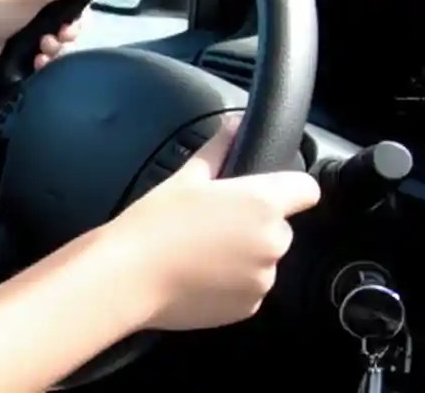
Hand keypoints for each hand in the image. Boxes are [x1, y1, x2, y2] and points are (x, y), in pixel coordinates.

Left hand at [0, 0, 99, 76]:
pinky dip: (46, 58)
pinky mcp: (27, 47)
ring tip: (44, 50)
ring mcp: (31, 25)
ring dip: (56, 46)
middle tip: (65, 36)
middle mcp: (36, 0)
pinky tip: (38, 63)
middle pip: (69, 13)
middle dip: (70, 28)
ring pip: (60, 36)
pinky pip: (48, 52)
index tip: (83, 7)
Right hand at [102, 114, 320, 330]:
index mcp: (261, 203)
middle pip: (279, 227)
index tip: (258, 194)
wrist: (128, 277)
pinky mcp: (250, 308)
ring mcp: (264, 279)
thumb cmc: (153, 223)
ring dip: (243, 257)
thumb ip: (218, 149)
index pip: (306, 189)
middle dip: (254, 226)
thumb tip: (235, 125)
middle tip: (211, 225)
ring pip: (264, 260)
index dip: (287, 189)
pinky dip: (231, 285)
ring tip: (199, 255)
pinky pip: (249, 289)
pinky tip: (197, 277)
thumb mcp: (184, 178)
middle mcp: (273, 241)